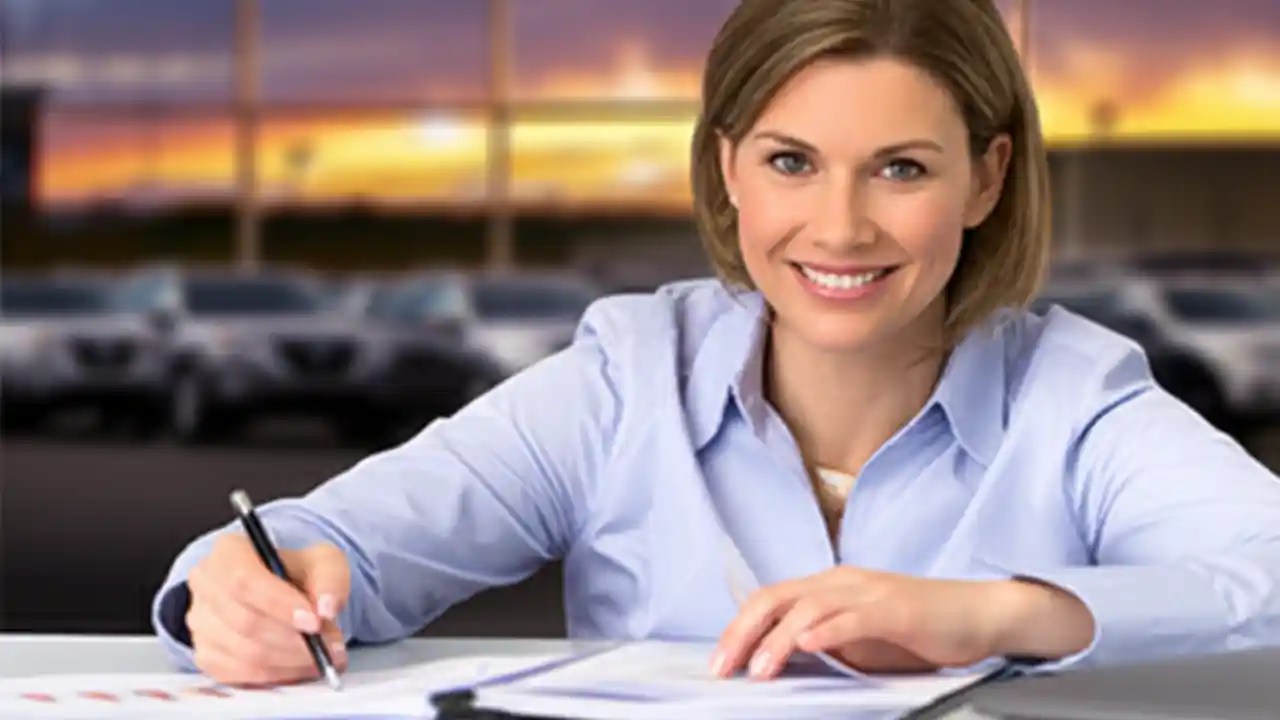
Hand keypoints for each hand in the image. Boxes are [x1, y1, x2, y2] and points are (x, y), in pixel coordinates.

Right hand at [186, 533, 350, 685]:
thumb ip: (330, 579)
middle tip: (329, 645)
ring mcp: (201, 623)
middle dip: (294, 640)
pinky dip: (278, 674)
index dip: (280, 605)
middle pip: (246, 622)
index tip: (315, 622)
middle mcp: (206, 585)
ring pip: (245, 653)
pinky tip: (301, 665)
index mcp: (229, 551)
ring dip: (291, 660)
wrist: (281, 590)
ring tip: (323, 654)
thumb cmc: (298, 572)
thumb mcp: (323, 561)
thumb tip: (326, 609)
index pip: (245, 581)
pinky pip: (241, 674)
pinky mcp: (206, 654)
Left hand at [712, 566, 1093, 679]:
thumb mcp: (859, 641)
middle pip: (776, 599)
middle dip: (742, 633)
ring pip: (808, 608)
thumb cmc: (919, 631)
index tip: (719, 662)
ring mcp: (868, 592)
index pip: (770, 600)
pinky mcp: (896, 608)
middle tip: (722, 667)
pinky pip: (853, 617)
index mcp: (829, 587)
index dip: (738, 629)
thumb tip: (782, 664)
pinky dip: (827, 631)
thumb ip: (823, 644)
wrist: (979, 614)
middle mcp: (842, 582)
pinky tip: (809, 645)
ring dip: (778, 640)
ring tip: (758, 669)